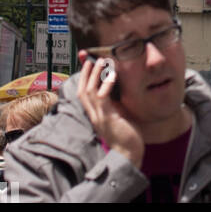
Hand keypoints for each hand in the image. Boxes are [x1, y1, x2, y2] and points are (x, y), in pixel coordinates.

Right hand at [77, 53, 144, 168]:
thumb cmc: (126, 133)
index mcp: (95, 113)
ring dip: (94, 75)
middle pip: (81, 90)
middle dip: (84, 73)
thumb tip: (116, 84)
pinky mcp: (107, 118)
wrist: (129, 153)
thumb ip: (114, 101)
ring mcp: (99, 117)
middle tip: (89, 58)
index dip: (83, 77)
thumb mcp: (118, 113)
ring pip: (89, 92)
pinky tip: (112, 75)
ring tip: (102, 61)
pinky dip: (106, 85)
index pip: (83, 93)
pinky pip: (103, 99)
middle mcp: (93, 114)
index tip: (85, 61)